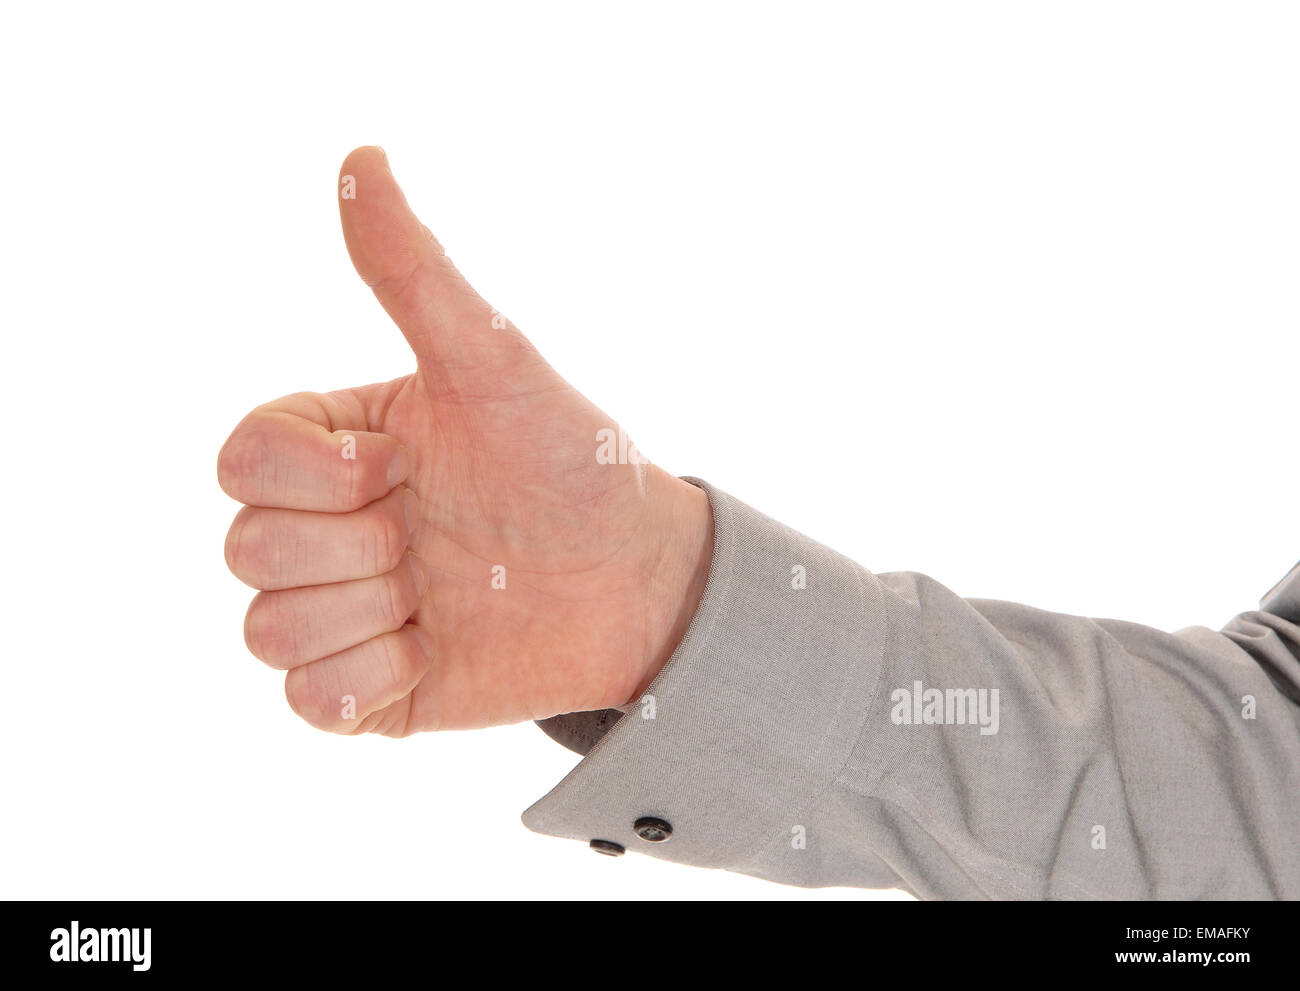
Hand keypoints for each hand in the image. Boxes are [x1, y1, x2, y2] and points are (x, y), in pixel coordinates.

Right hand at [218, 147, 712, 735]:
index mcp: (340, 448)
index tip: (406, 467)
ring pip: (266, 631)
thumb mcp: (495, 364)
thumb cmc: (572, 462)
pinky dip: (366, 680)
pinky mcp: (372, 687)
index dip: (317, 475)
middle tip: (433, 536)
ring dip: (365, 614)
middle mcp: (332, 526)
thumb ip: (417, 275)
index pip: (241, 459)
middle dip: (353, 548)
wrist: (639, 581)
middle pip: (247, 548)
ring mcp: (348, 609)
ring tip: (439, 595)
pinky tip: (430, 650)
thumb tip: (360, 156)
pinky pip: (305, 702)